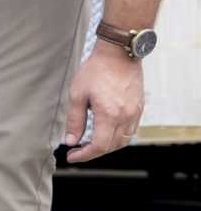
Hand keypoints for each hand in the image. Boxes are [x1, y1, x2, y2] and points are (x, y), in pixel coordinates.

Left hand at [64, 42, 144, 162]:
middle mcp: (126, 116)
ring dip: (107, 146)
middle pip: (111, 146)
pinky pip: (131, 130)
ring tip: (89, 143)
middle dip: (93, 152)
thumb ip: (75, 121)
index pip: (99, 146)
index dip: (84, 155)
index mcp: (109, 114)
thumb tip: (70, 141)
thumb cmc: (95, 71)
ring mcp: (135, 112)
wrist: (119, 53)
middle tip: (77, 151)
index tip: (72, 156)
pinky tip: (105, 132)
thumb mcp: (77, 95)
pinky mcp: (139, 108)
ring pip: (123, 140)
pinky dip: (118, 137)